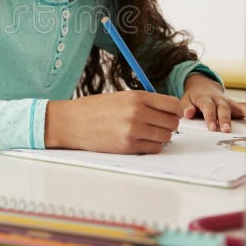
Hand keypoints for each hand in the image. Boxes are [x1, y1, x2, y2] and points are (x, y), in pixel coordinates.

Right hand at [45, 91, 181, 153]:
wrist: (71, 122)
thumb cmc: (95, 109)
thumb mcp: (121, 97)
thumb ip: (144, 103)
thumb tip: (169, 112)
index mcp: (137, 97)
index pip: (173, 105)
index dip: (174, 111)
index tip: (169, 113)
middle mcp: (137, 113)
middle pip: (172, 123)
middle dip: (169, 125)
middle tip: (158, 125)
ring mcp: (133, 131)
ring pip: (165, 137)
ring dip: (160, 137)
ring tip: (147, 133)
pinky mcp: (127, 147)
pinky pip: (153, 149)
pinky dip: (151, 146)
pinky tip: (140, 140)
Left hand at [180, 74, 245, 132]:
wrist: (202, 86)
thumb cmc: (194, 97)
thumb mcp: (185, 100)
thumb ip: (186, 107)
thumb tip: (188, 113)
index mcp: (205, 98)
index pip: (208, 107)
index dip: (210, 117)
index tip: (212, 127)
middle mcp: (218, 99)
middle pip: (223, 108)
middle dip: (225, 119)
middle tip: (225, 130)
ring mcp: (228, 102)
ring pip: (237, 107)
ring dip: (242, 117)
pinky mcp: (235, 105)